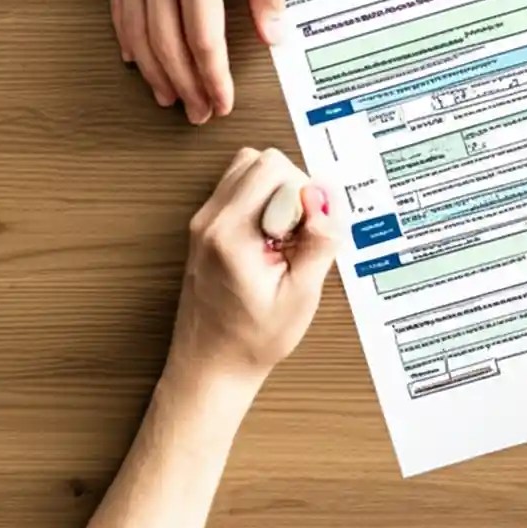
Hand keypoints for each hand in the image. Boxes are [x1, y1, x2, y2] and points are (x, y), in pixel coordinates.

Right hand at [112, 0, 286, 123]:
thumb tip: (274, 31)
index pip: (203, 39)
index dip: (213, 78)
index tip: (223, 103)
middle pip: (168, 44)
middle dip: (186, 85)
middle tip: (200, 112)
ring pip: (138, 31)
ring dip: (154, 71)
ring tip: (169, 97)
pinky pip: (118, 3)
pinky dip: (126, 36)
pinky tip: (134, 56)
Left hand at [170, 148, 338, 387]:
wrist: (211, 366)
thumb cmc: (252, 339)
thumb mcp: (301, 295)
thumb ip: (318, 241)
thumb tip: (323, 196)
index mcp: (231, 233)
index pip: (274, 169)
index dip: (303, 195)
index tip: (306, 233)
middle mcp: (210, 220)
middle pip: (261, 161)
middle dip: (292, 188)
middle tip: (298, 234)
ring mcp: (203, 222)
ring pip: (248, 169)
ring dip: (276, 193)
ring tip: (285, 237)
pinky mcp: (205, 228)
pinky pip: (238, 190)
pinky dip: (262, 203)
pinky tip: (271, 241)